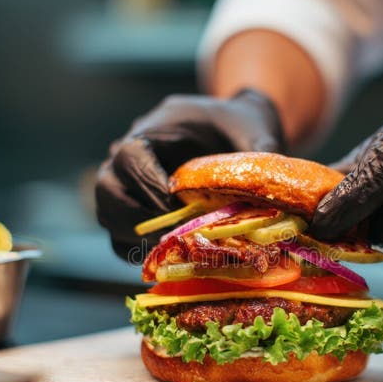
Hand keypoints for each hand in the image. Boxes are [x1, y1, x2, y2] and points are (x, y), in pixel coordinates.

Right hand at [95, 89, 283, 258]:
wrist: (232, 132)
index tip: (176, 206)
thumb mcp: (255, 130)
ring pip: (109, 216)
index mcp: (154, 129)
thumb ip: (261, 153)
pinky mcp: (133, 211)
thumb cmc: (240, 126)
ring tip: (177, 248)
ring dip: (138, 238)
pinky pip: (119, 237)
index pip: (129, 155)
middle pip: (108, 189)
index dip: (147, 184)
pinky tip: (173, 255)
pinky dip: (140, 251)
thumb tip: (275, 189)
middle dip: (138, 218)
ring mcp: (126, 184)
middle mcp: (129, 156)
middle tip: (176, 235)